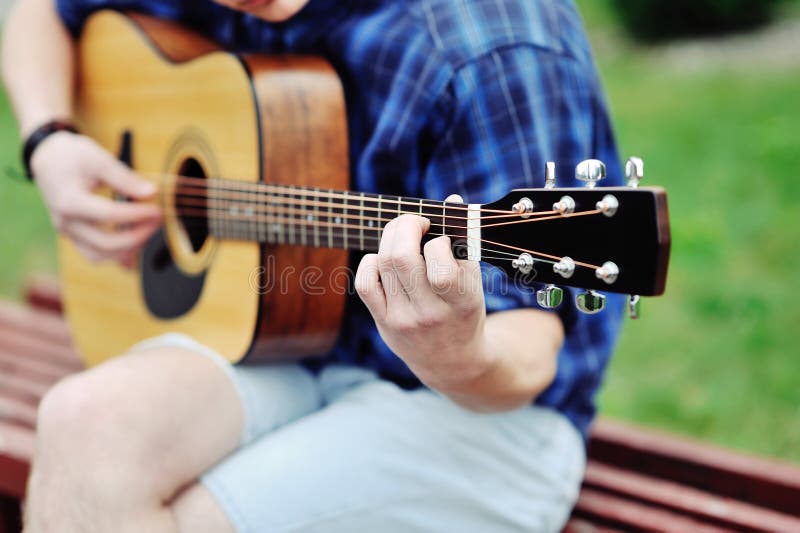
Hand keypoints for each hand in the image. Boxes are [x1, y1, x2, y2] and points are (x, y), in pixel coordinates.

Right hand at [30, 131, 161, 265]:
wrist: (48, 160)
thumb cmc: (72, 156)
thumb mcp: (98, 158)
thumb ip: (125, 178)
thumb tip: (151, 193)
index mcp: (69, 201)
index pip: (109, 215)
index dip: (137, 214)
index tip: (157, 209)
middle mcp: (66, 222)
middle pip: (105, 243)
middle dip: (138, 236)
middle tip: (157, 220)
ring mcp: (68, 232)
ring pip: (100, 256)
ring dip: (129, 249)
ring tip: (149, 229)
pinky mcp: (73, 236)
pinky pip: (95, 254)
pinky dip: (117, 254)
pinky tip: (137, 245)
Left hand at [355, 195, 493, 391]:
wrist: (452, 362)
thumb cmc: (465, 312)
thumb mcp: (474, 282)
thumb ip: (464, 242)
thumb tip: (451, 200)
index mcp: (460, 303)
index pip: (440, 267)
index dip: (438, 240)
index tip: (442, 238)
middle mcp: (429, 313)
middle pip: (402, 259)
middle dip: (406, 226)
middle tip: (417, 222)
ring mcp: (402, 319)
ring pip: (383, 264)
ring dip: (391, 238)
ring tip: (403, 236)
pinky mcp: (383, 322)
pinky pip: (366, 282)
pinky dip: (372, 262)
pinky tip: (385, 259)